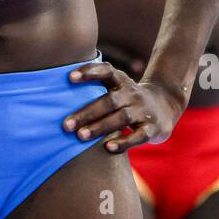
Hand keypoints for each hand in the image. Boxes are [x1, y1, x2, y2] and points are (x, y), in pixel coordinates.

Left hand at [63, 61, 179, 152]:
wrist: (165, 106)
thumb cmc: (127, 99)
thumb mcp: (115, 88)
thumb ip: (93, 88)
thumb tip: (54, 94)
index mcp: (121, 81)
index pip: (106, 71)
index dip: (88, 72)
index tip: (69, 77)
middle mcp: (132, 93)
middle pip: (108, 101)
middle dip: (86, 112)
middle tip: (65, 125)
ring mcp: (143, 110)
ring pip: (121, 118)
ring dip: (99, 127)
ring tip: (79, 136)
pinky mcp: (152, 128)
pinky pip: (138, 135)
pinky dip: (123, 142)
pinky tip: (108, 148)